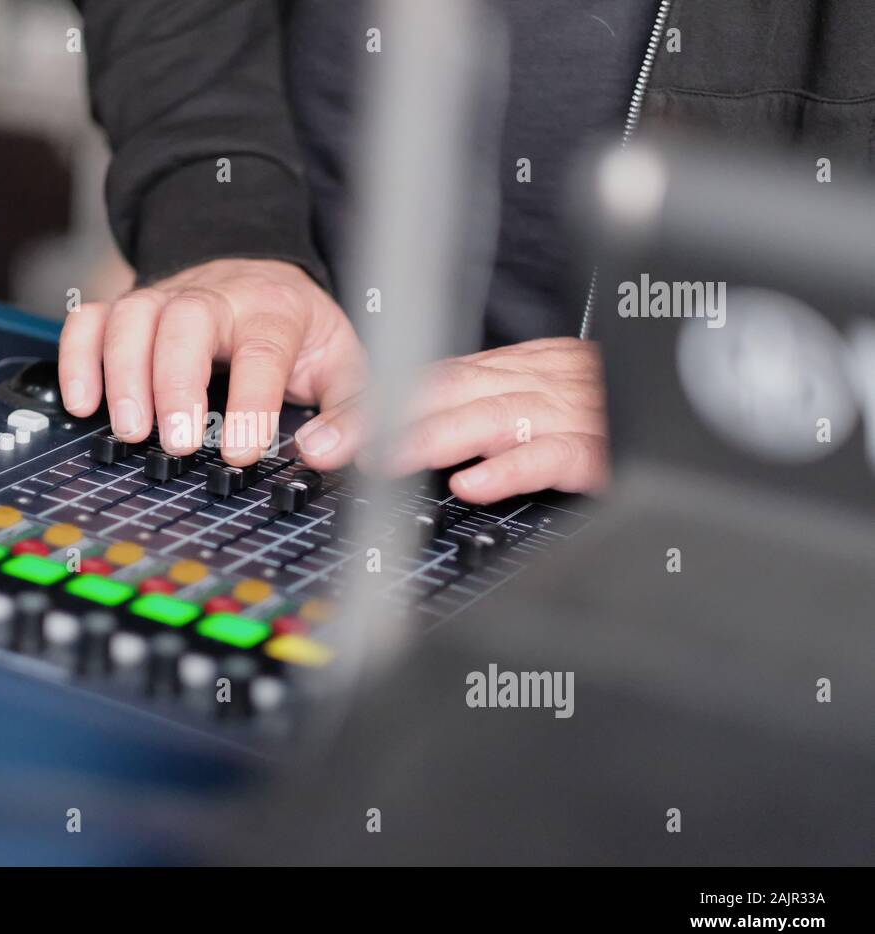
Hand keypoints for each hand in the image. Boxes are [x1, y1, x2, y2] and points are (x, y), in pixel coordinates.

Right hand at [58, 258, 364, 464]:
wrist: (258, 274)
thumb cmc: (296, 331)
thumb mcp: (344, 365)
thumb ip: (350, 414)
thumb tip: (324, 454)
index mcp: (274, 310)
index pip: (262, 350)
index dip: (251, 401)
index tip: (241, 452)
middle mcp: (214, 298)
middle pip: (187, 322)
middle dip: (176, 382)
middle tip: (175, 442)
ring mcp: (164, 299)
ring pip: (132, 317)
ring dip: (123, 374)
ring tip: (129, 430)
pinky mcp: (126, 308)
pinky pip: (90, 320)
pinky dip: (78, 358)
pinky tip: (82, 402)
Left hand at [293, 337, 609, 502]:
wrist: (690, 426)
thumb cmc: (610, 414)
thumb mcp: (536, 404)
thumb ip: (480, 415)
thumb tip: (408, 438)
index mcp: (518, 369)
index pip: (432, 378)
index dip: (375, 402)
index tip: (325, 431)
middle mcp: (540, 382)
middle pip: (449, 393)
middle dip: (382, 419)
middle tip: (326, 447)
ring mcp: (575, 412)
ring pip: (493, 417)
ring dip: (432, 438)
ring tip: (382, 459)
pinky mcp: (608, 451)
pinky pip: (557, 454)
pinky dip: (514, 466)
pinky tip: (474, 483)